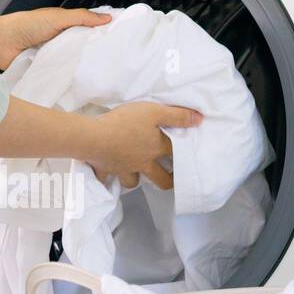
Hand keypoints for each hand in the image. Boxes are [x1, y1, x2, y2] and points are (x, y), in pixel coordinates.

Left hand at [0, 7, 111, 68]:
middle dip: (98, 49)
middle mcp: (63, 39)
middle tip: (118, 56)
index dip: (104, 29)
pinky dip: (74, 73)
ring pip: (79, 59)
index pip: (90, 26)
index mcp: (66, 24)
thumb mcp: (57, 17)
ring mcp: (58, 55)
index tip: (122, 35)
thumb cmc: (25, 25)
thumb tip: (107, 18)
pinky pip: (67, 71)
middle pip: (87, 44)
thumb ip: (82, 17)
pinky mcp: (52, 69)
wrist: (1, 44)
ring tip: (104, 68)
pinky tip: (84, 77)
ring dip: (86, 62)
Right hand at [83, 102, 203, 190]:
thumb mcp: (154, 112)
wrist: (93, 137)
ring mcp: (123, 168)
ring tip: (137, 173)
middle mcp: (142, 163)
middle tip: (169, 178)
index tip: (188, 158)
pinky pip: (106, 178)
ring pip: (133, 182)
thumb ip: (176, 115)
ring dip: (137, 180)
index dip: (184, 156)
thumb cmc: (125, 122)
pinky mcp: (105, 169)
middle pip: (160, 179)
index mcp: (156, 149)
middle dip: (167, 181)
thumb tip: (199, 120)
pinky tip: (106, 174)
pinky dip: (107, 178)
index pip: (175, 155)